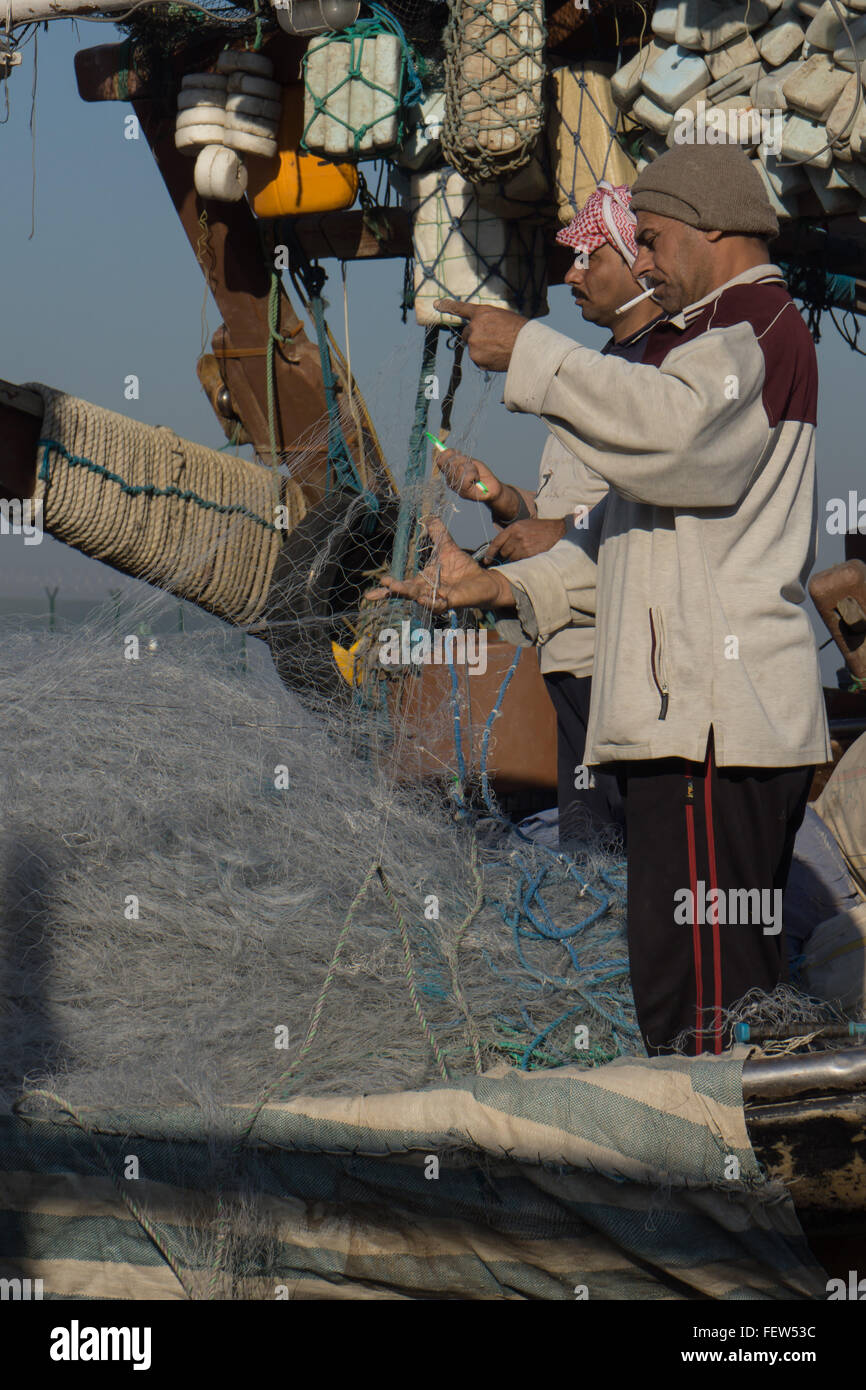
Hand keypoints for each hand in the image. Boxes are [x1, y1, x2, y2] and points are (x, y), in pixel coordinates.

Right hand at [365, 517, 515, 613]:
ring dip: (410, 594)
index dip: (388, 587)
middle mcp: (427, 591)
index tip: (376, 587)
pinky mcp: (452, 601)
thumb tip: (429, 517)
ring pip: (421, 598)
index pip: (402, 584)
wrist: (483, 580)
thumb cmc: (463, 568)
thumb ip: (437, 533)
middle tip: (386, 584)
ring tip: (398, 589)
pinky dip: (432, 602)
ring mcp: (439, 597)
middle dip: (396, 589)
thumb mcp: (447, 547)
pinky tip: (425, 598)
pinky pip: (440, 604)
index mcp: (423, 580)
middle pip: (408, 592)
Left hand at [434, 299, 527, 371]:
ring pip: (473, 347)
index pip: (461, 308)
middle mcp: (474, 328)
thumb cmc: (520, 331)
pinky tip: (498, 356)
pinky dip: (486, 358)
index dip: (448, 306)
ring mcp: (474, 345)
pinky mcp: (476, 359)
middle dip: (476, 336)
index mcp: (482, 313)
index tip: (436, 304)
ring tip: (500, 348)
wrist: (527, 348)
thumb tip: (481, 329)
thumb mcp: (503, 317)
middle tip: (492, 339)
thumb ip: (488, 320)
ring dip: (482, 348)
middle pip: (467, 333)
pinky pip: (478, 359)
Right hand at [435, 448, 502, 504]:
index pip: (440, 461)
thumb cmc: (481, 474)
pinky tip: (477, 480)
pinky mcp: (464, 492)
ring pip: (460, 468)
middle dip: (464, 460)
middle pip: (450, 463)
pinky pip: (466, 476)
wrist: (493, 487)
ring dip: (471, 468)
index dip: (448, 453)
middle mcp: (450, 480)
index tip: (459, 453)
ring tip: (476, 474)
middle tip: (471, 466)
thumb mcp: (470, 462)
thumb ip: (459, 458)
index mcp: (449, 472)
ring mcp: (456, 487)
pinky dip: (475, 475)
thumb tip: (446, 449)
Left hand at [483, 517, 566, 563]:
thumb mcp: (524, 525)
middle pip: (504, 551)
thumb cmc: (540, 528)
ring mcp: (524, 545)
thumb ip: (512, 534)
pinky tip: (528, 556)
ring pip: (511, 558)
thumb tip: (501, 547)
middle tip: (513, 554)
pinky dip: (522, 561)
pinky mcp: (531, 553)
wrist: (558, 531)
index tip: (486, 559)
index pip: (497, 541)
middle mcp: (517, 536)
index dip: (490, 552)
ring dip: (515, 559)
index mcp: (514, 528)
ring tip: (524, 553)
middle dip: (506, 554)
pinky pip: (520, 562)